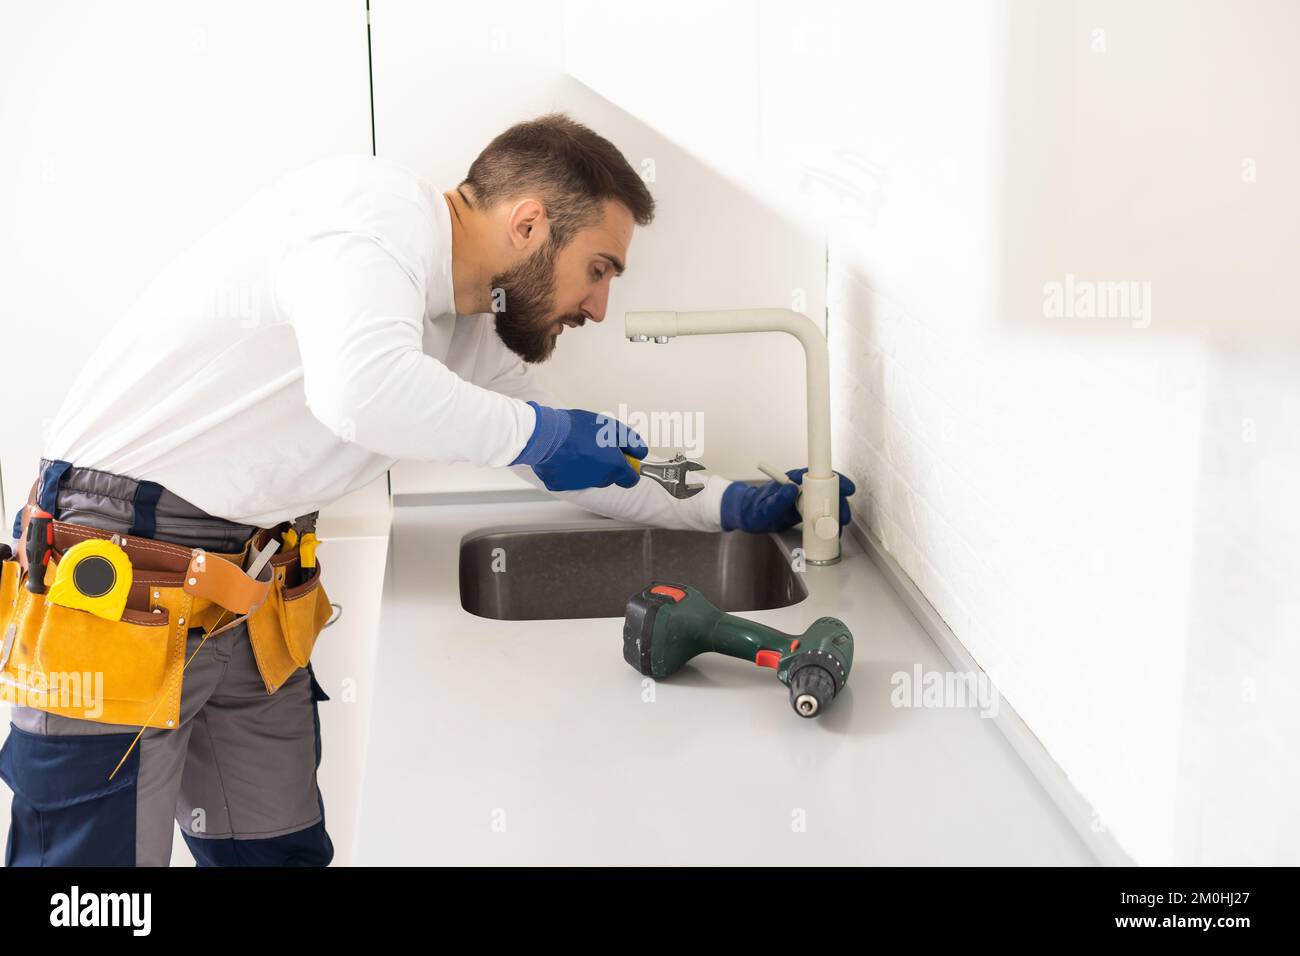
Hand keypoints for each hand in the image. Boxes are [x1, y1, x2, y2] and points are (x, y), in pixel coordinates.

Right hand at [511, 401, 647, 490]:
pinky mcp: (560, 485)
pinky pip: (569, 478)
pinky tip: (563, 455)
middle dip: (606, 464)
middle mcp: (599, 480)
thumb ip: (631, 442)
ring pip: (590, 478)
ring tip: (577, 447)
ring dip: (588, 467)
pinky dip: (568, 470)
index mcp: (614, 467)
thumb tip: (641, 453)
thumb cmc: (577, 428)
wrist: (545, 433)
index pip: (631, 479)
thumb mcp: (612, 427)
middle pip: (609, 477)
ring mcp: (579, 484)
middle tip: (595, 446)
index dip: (629, 468)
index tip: (624, 460)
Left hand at [720, 468, 855, 534]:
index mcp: (794, 479)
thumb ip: (777, 500)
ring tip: (839, 529)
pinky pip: (822, 514)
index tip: (845, 489)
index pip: (819, 475)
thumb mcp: (763, 507)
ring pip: (828, 504)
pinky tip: (832, 532)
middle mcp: (802, 487)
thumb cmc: (753, 508)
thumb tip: (792, 489)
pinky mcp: (806, 511)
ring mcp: (805, 499)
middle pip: (828, 491)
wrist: (748, 516)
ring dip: (836, 515)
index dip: (835, 481)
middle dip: (839, 503)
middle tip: (843, 518)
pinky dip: (829, 523)